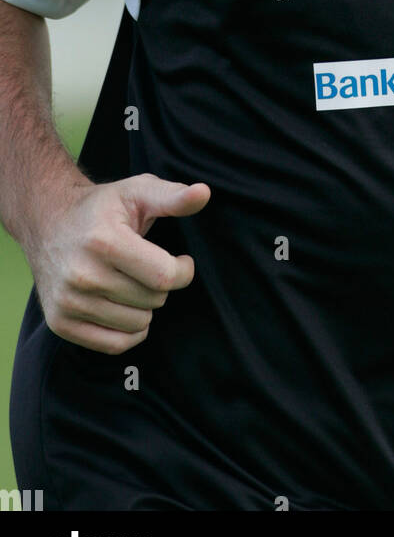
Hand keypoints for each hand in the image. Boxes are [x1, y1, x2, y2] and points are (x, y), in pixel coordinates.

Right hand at [25, 174, 210, 354]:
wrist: (48, 221)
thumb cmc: (101, 207)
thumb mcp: (137, 191)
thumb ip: (173, 196)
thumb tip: (203, 193)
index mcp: (104, 242)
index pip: (164, 277)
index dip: (183, 271)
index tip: (180, 261)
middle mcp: (82, 275)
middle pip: (153, 301)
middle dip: (160, 285)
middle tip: (146, 266)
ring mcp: (68, 302)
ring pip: (138, 325)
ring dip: (144, 307)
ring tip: (131, 281)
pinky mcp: (60, 323)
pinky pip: (115, 344)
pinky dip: (130, 331)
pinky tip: (125, 306)